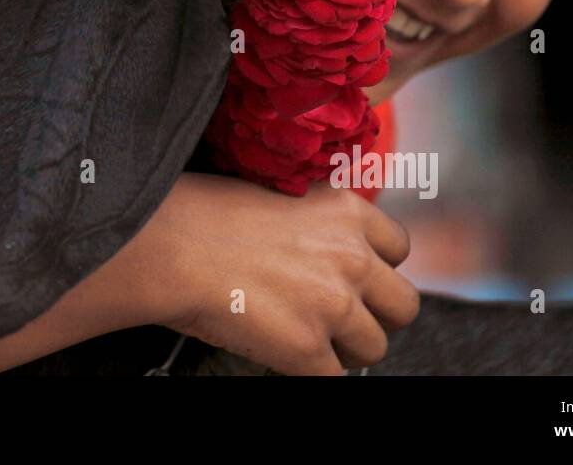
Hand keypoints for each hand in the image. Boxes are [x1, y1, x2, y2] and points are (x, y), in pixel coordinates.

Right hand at [144, 171, 419, 374]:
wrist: (170, 245)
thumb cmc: (204, 214)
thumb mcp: (278, 195)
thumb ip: (316, 222)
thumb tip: (323, 249)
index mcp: (346, 212)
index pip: (399, 248)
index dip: (377, 267)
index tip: (356, 277)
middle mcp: (351, 257)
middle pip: (402, 304)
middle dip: (375, 314)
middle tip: (341, 316)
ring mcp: (333, 305)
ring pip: (374, 346)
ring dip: (344, 347)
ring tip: (307, 337)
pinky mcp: (308, 348)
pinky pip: (334, 378)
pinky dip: (311, 371)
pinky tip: (286, 355)